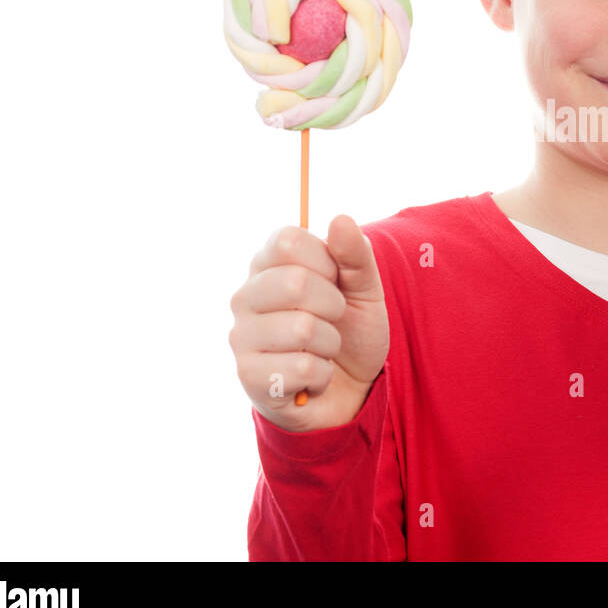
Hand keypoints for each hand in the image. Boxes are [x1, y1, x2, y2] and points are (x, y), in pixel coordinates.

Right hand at [228, 215, 389, 430]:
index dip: (326, 262)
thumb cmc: (351, 329)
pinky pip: (303, 367)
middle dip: (333, 306)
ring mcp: (241, 336)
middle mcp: (245, 296)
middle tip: (333, 320)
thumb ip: (355, 254)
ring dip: (330, 344)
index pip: (288, 241)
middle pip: (294, 283)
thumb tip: (340, 219)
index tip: (335, 281)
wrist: (350, 388)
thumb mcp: (365, 288)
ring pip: (302, 329)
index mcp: (268, 264)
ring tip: (323, 350)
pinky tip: (312, 376)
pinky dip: (323, 374)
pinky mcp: (248, 375)